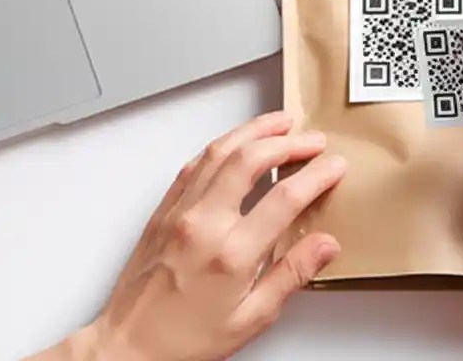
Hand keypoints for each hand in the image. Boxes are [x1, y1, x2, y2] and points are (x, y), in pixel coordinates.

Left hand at [30, 112, 346, 360]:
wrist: (129, 344)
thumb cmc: (184, 338)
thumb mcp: (251, 318)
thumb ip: (290, 275)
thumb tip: (324, 245)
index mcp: (231, 254)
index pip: (285, 198)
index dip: (316, 176)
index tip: (334, 167)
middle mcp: (203, 224)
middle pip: (251, 160)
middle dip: (288, 143)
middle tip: (313, 141)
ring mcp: (179, 212)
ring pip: (219, 152)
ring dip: (254, 131)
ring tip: (280, 123)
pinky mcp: (163, 210)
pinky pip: (193, 163)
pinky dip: (220, 145)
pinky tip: (235, 142)